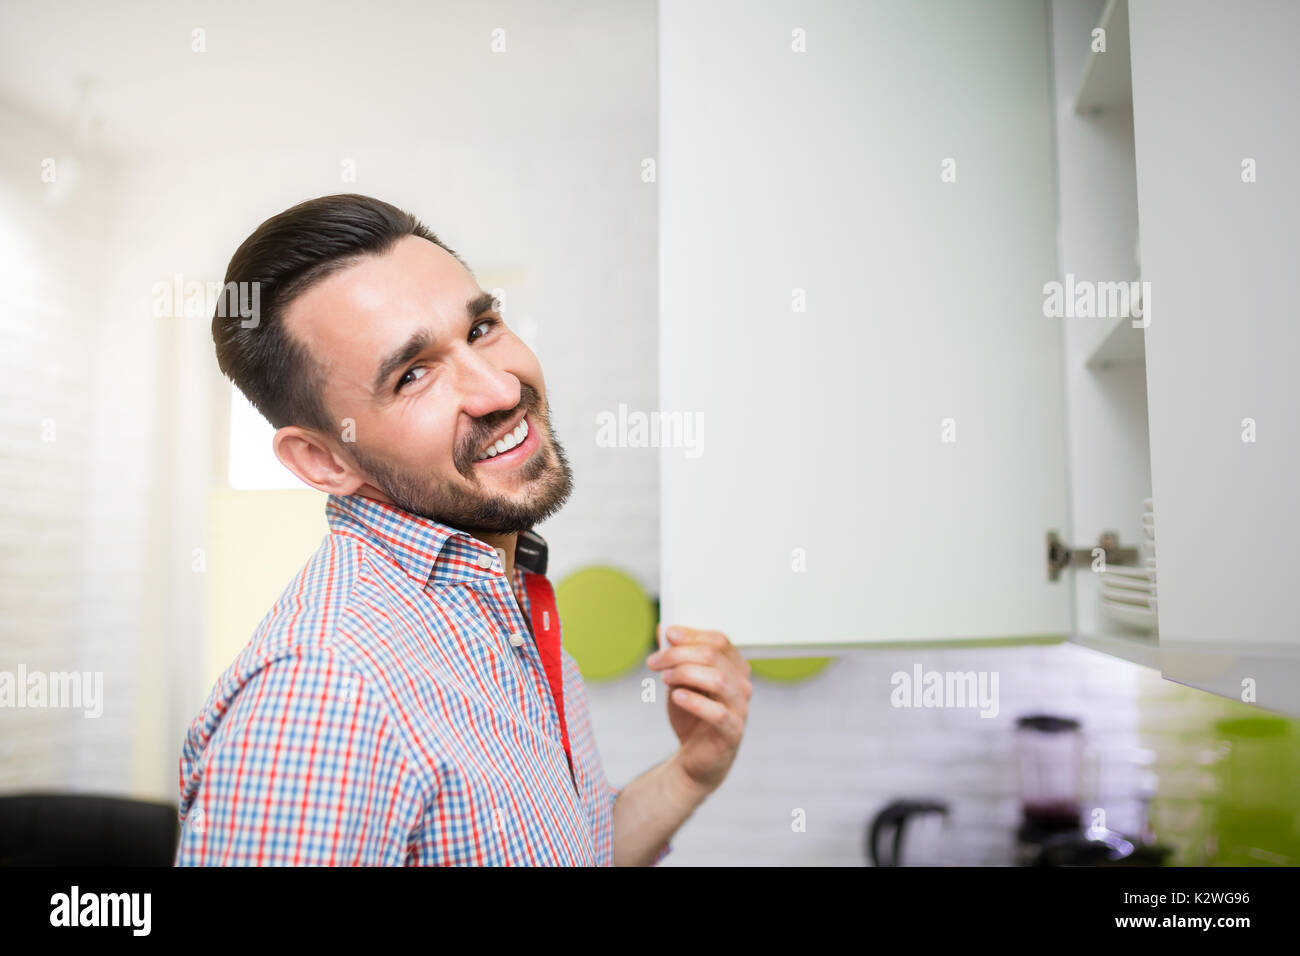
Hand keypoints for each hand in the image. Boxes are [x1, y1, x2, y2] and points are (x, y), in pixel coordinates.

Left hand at [645, 625, 751, 793]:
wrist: (695, 757)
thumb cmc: (691, 715)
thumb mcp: (679, 681)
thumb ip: (675, 656)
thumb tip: (663, 627)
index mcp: (734, 667)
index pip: (719, 640)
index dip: (692, 634)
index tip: (667, 634)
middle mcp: (741, 684)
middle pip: (713, 655)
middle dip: (678, 654)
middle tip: (654, 661)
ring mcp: (740, 708)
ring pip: (717, 679)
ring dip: (685, 673)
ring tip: (664, 678)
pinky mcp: (733, 731)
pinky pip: (717, 712)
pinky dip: (695, 701)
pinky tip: (677, 697)